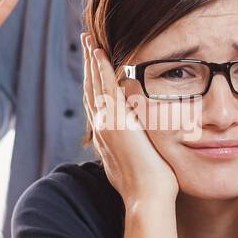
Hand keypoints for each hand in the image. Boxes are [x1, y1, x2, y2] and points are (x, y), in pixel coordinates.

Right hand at [83, 32, 178, 207]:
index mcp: (107, 137)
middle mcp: (101, 128)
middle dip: (89, 66)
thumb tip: (145, 143)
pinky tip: (98, 51)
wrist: (147, 196)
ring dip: (91, 61)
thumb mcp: (141, 163)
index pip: (97, 104)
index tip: (94, 67)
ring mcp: (105, 124)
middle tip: (86, 43)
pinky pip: (104, 87)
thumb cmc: (151, 186)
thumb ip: (139, 148)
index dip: (94, 83)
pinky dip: (100, 68)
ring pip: (94, 85)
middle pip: (90, 90)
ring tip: (88, 40)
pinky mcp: (114, 120)